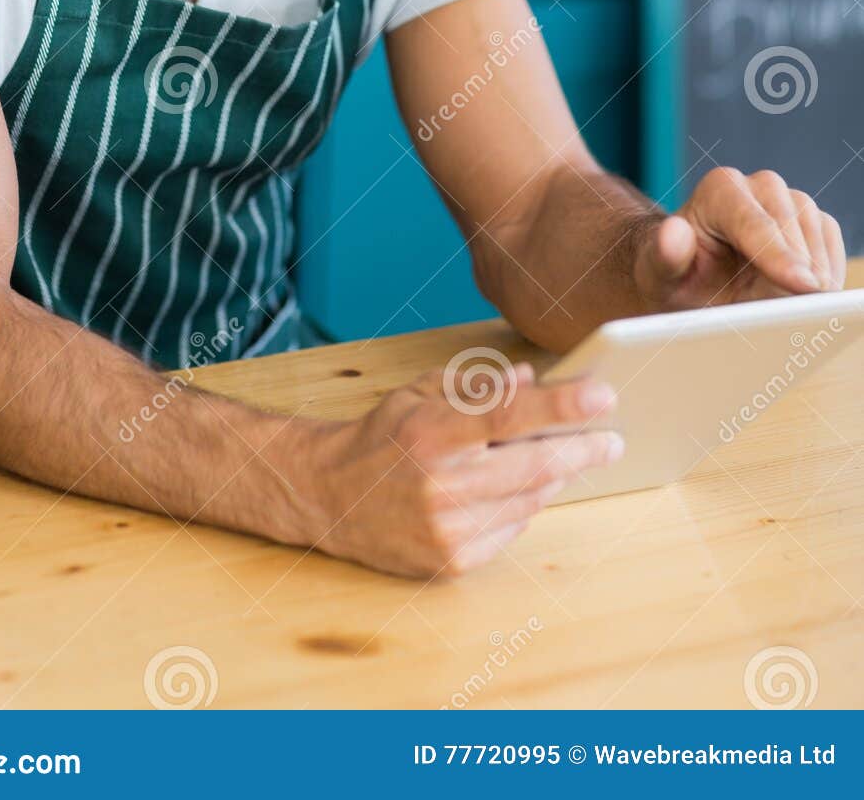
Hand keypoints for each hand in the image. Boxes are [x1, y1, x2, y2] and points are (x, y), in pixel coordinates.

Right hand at [305, 361, 622, 577]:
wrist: (330, 497)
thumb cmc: (382, 438)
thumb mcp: (421, 395)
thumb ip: (479, 388)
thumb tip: (532, 379)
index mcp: (431, 433)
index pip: (508, 415)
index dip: (560, 405)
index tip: (603, 395)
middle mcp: (441, 485)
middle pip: (535, 466)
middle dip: (582, 449)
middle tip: (611, 439)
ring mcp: (448, 530)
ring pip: (531, 500)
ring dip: (555, 477)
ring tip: (563, 456)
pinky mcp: (453, 562)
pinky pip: (512, 529)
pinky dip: (523, 506)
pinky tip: (514, 489)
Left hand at [634, 166, 845, 310]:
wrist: (690, 278)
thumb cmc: (673, 276)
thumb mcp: (658, 275)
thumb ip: (664, 255)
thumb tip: (673, 232)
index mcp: (718, 190)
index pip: (753, 223)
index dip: (779, 256)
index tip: (802, 287)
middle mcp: (757, 186)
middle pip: (791, 225)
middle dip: (798, 271)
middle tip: (798, 313)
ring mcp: (787, 199)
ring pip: (816, 230)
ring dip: (813, 274)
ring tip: (794, 310)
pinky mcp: (809, 219)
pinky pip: (830, 241)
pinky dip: (827, 271)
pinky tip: (809, 298)